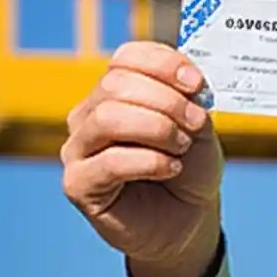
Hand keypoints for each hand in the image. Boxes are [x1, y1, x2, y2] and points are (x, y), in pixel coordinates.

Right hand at [61, 41, 223, 276]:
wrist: (187, 218)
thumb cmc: (189, 167)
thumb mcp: (198, 126)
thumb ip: (188, 100)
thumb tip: (187, 82)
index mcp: (116, 91)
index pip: (126, 57)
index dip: (164, 63)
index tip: (197, 84)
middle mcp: (89, 114)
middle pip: (117, 84)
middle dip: (167, 101)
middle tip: (196, 123)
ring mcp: (78, 148)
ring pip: (108, 118)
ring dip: (157, 128)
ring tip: (182, 146)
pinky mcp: (78, 184)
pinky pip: (110, 161)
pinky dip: (150, 161)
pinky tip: (171, 168)